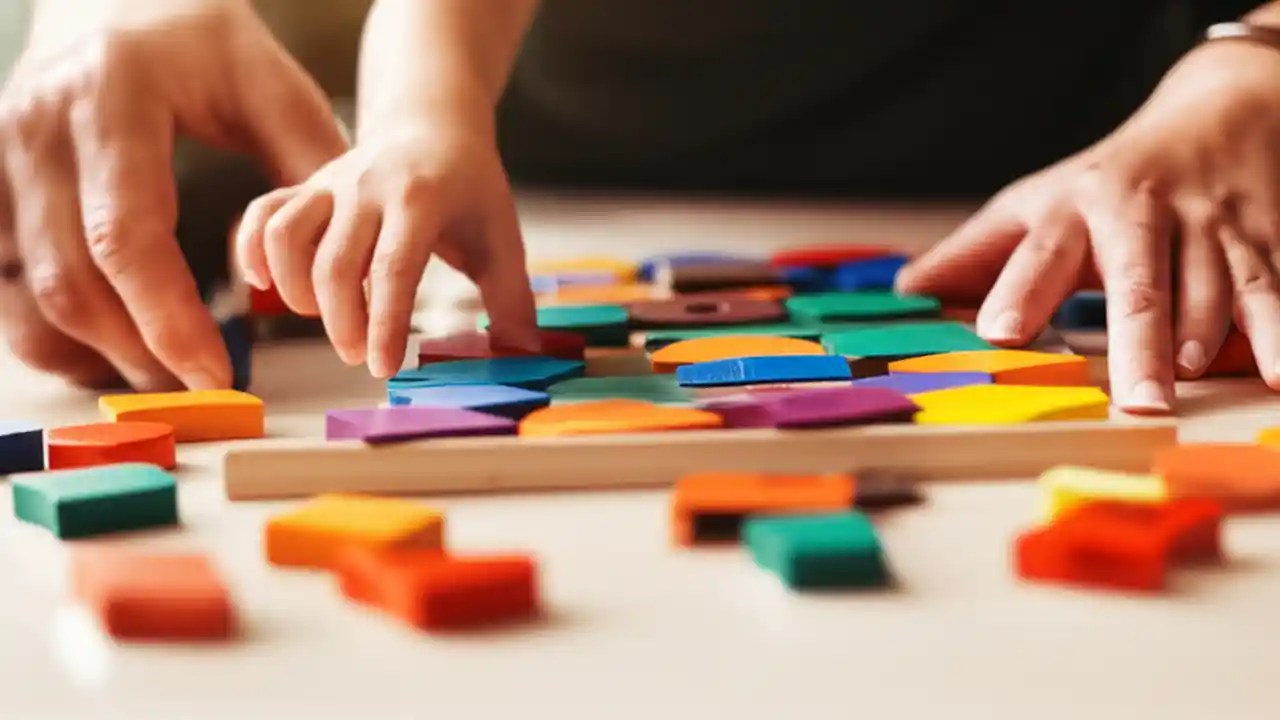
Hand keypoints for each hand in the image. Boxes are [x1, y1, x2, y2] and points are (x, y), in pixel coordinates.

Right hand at [0, 0, 345, 389]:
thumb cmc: (199, 42)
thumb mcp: (267, 81)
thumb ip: (308, 162)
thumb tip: (346, 255)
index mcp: (112, 94)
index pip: (127, 235)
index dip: (170, 319)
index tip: (221, 373)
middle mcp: (36, 125)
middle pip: (71, 278)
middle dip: (138, 351)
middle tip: (202, 390)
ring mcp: (0, 156)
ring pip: (29, 293)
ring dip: (94, 354)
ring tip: (166, 380)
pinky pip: (7, 287)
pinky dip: (56, 336)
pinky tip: (111, 354)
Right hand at [235, 116, 538, 377]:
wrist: (433, 125)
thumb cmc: (470, 189)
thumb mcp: (501, 239)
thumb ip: (512, 300)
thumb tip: (524, 355)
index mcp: (420, 199)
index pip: (394, 268)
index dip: (383, 324)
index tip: (381, 368)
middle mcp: (367, 187)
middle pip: (334, 264)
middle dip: (341, 322)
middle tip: (358, 356)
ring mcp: (329, 184)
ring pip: (287, 238)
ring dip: (296, 291)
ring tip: (325, 319)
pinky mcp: (304, 187)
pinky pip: (262, 215)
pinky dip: (252, 252)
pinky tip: (264, 286)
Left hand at [898, 40, 1279, 413]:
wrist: (1213, 115)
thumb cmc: (1103, 182)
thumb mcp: (1031, 206)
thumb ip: (971, 255)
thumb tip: (903, 296)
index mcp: (1071, 210)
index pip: (1040, 254)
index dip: (1020, 291)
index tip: (999, 333)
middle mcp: (1140, 216)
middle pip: (1137, 283)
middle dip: (1134, 342)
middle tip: (1134, 402)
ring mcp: (1205, 226)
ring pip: (1211, 285)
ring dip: (1204, 334)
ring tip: (1189, 378)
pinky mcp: (1261, 237)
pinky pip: (1273, 287)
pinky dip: (1279, 331)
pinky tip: (1278, 377)